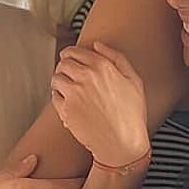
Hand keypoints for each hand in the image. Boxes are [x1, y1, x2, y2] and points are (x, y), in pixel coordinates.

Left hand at [52, 42, 149, 166]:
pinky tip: (70, 103)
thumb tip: (97, 45)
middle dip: (65, 67)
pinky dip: (59, 98)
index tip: (70, 58)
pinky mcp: (65, 110)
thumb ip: (116, 58)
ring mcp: (73, 93)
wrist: (122, 143)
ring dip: (60, 82)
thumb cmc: (131, 114)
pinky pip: (54, 97)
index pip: (74, 51)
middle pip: (62, 63)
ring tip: (70, 90)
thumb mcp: (134, 80)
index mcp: (102, 66)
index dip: (70, 54)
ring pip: (56, 78)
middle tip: (70, 75)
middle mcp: (85, 76)